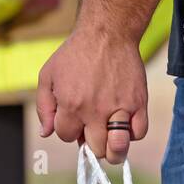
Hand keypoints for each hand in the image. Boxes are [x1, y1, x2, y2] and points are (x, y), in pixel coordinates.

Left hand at [37, 28, 148, 163]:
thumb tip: (46, 133)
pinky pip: (139, 133)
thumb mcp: (49, 75)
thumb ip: (44, 106)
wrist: (107, 32)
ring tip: (111, 142)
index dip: (70, 131)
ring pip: (118, 148)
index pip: (67, 137)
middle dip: (91, 144)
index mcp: (71, 104)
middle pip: (94, 149)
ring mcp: (119, 108)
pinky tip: (125, 124)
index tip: (76, 121)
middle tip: (93, 132)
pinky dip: (132, 134)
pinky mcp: (138, 103)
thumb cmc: (75, 54)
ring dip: (114, 150)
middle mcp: (95, 110)